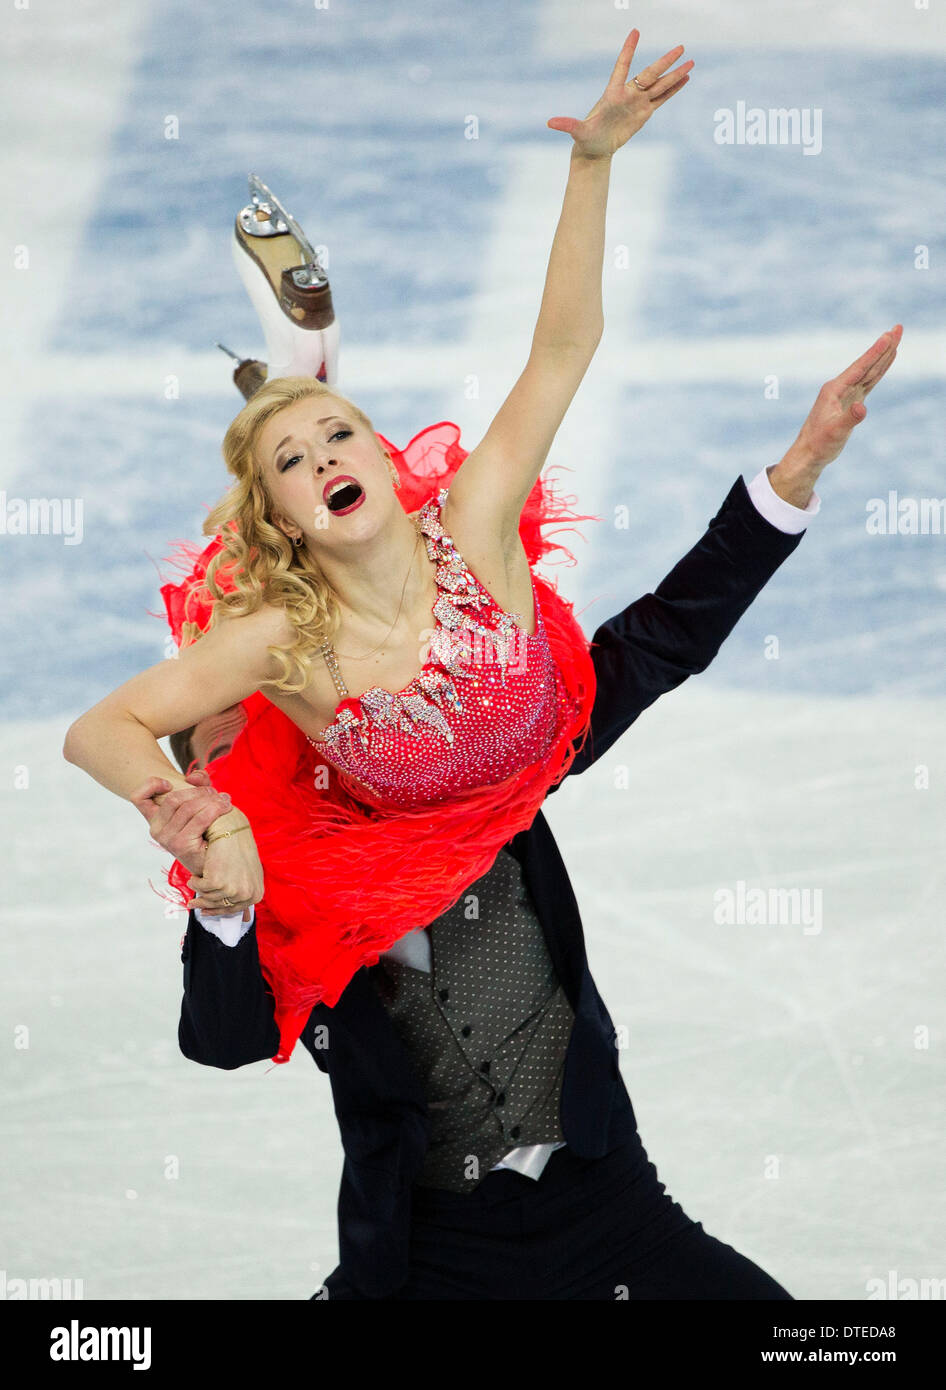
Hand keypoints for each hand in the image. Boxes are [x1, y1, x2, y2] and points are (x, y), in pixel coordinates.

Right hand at [130, 771, 232, 875]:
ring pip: (188, 807)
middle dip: (197, 791)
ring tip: (225, 800)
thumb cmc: (207, 829)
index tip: (169, 784)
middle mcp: (156, 829)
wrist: (215, 861)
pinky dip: (215, 809)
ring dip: (211, 800)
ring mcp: (167, 839)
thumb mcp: (199, 802)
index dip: (151, 784)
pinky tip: (225, 808)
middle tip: (215, 793)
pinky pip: (200, 818)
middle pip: (173, 798)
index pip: (138, 797)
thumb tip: (194, 777)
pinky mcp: (181, 845)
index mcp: (155, 819)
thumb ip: (197, 784)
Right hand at [186, 826, 263, 918]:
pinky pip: (200, 888)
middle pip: (220, 906)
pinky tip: (194, 876)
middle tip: (192, 904)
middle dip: (204, 905)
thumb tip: (242, 917)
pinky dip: (194, 882)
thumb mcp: (247, 874)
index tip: (205, 911)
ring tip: (192, 882)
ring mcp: (233, 890)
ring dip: (198, 892)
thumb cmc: (239, 848)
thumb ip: (243, 892)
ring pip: (208, 898)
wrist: (231, 830)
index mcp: (256, 894)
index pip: (234, 909)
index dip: (218, 910)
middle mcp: (247, 894)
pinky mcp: (218, 882)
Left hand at [546, 29, 692, 159]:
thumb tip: (549, 123)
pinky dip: (674, 89)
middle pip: (649, 74)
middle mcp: (628, 94)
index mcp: (613, 93)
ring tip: (691, 63)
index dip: (628, 50)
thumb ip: (567, 125)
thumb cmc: (586, 139)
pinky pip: (662, 99)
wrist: (595, 149)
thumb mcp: (577, 133)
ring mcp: (637, 102)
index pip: (622, 67)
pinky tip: (685, 79)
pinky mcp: (644, 113)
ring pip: (660, 85)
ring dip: (675, 75)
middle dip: (665, 62)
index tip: (635, 31)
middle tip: (681, 48)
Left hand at [789, 325, 902, 470]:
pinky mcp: (850, 401)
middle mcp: (840, 388)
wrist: (809, 453)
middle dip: (884, 346)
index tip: (889, 335)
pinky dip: (878, 371)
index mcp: (835, 390)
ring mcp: (845, 394)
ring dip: (883, 356)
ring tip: (895, 339)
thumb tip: (863, 408)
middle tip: (898, 327)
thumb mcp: (836, 432)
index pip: (861, 367)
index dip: (876, 351)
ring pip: (869, 371)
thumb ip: (850, 419)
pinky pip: (868, 382)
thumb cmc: (819, 444)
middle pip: (867, 363)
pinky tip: (884, 363)